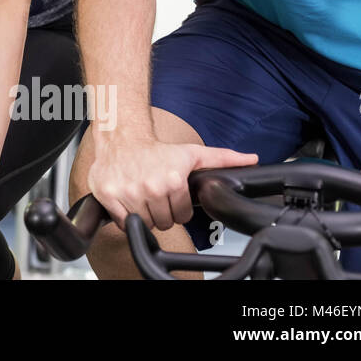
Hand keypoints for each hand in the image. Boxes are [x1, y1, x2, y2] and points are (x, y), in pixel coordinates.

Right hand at [88, 136, 257, 230]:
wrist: (121, 137)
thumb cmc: (155, 148)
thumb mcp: (192, 153)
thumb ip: (223, 159)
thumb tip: (251, 159)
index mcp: (173, 180)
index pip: (182, 216)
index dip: (178, 207)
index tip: (171, 195)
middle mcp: (150, 188)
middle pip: (164, 222)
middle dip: (162, 212)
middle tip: (156, 195)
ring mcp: (128, 193)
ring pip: (145, 223)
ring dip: (145, 214)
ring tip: (143, 196)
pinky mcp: (108, 195)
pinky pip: (124, 222)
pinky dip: (126, 216)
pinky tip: (129, 199)